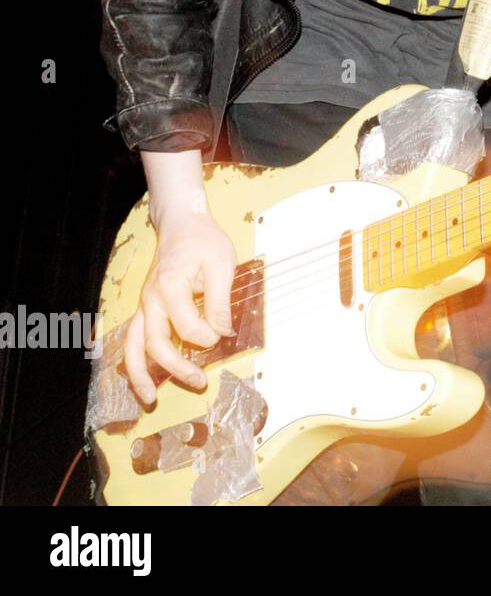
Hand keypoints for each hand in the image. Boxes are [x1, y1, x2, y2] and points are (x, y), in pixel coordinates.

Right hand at [124, 203, 235, 403]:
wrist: (181, 224)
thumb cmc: (203, 241)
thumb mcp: (221, 264)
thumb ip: (220, 300)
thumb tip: (222, 332)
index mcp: (170, 286)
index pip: (185, 325)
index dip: (205, 336)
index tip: (222, 335)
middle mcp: (150, 299)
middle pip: (155, 342)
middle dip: (175, 367)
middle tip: (199, 383)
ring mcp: (144, 305)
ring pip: (134, 345)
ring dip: (140, 374)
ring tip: (150, 399)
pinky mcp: (146, 309)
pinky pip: (135, 339)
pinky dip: (136, 362)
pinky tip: (144, 380)